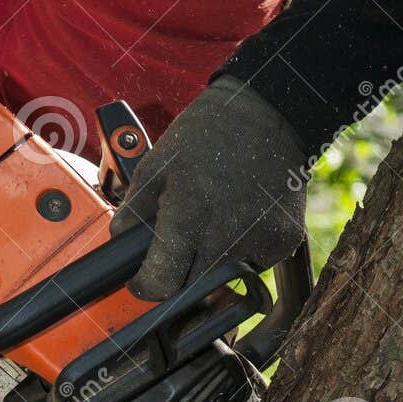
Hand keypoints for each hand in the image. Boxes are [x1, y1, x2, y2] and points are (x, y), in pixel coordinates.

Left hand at [111, 76, 307, 299]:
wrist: (268, 113)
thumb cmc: (208, 134)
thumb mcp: (157, 165)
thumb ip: (134, 211)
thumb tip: (119, 245)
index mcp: (188, 216)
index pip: (161, 284)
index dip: (147, 286)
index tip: (144, 280)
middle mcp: (224, 236)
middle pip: (191, 288)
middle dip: (179, 274)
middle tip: (179, 244)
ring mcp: (258, 242)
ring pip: (223, 280)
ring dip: (211, 264)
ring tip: (213, 224)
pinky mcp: (283, 243)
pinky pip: (254, 266)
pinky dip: (242, 253)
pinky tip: (241, 220)